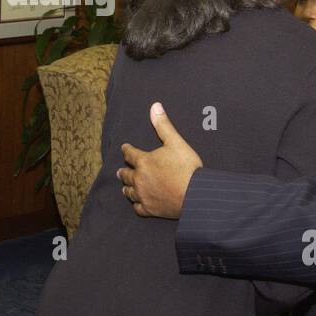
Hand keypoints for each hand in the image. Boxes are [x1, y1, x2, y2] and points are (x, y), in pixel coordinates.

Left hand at [116, 103, 202, 219]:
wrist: (196, 194)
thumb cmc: (187, 167)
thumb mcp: (176, 142)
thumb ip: (163, 125)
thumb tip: (155, 106)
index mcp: (144, 161)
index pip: (130, 154)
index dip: (126, 150)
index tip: (124, 148)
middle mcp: (139, 179)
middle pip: (126, 174)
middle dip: (123, 171)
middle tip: (120, 171)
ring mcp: (144, 195)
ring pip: (129, 191)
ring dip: (126, 187)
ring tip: (125, 187)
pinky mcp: (151, 209)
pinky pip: (138, 208)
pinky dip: (136, 204)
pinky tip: (137, 204)